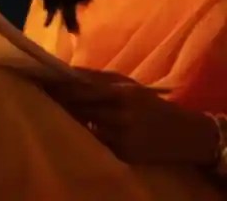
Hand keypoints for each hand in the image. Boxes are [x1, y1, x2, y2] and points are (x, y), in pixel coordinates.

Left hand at [47, 68, 217, 166]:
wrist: (186, 135)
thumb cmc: (152, 107)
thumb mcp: (131, 87)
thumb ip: (101, 81)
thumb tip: (68, 73)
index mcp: (124, 91)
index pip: (84, 85)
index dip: (62, 83)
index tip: (43, 79)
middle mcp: (123, 111)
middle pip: (81, 105)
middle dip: (61, 100)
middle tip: (40, 95)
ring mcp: (123, 134)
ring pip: (85, 125)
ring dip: (70, 119)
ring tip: (52, 113)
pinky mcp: (123, 153)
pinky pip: (96, 143)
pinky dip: (86, 136)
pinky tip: (76, 132)